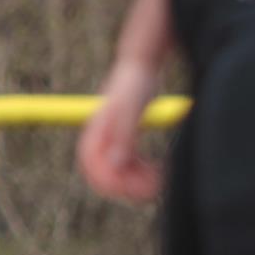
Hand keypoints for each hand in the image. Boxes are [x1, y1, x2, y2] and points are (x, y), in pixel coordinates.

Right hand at [77, 60, 161, 202]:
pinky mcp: (125, 141)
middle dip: (128, 186)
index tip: (138, 188)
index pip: (94, 168)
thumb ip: (124, 137)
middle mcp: (101, 140)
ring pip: (119, 174)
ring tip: (160, 180)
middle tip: (156, 188)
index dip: (112, 183)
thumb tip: (116, 164)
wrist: (140, 66)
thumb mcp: (132, 109)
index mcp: (96, 133)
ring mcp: (112, 141)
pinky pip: (129, 166)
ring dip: (136, 181)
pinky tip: (159, 171)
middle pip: (106, 175)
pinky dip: (142, 172)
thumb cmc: (135, 84)